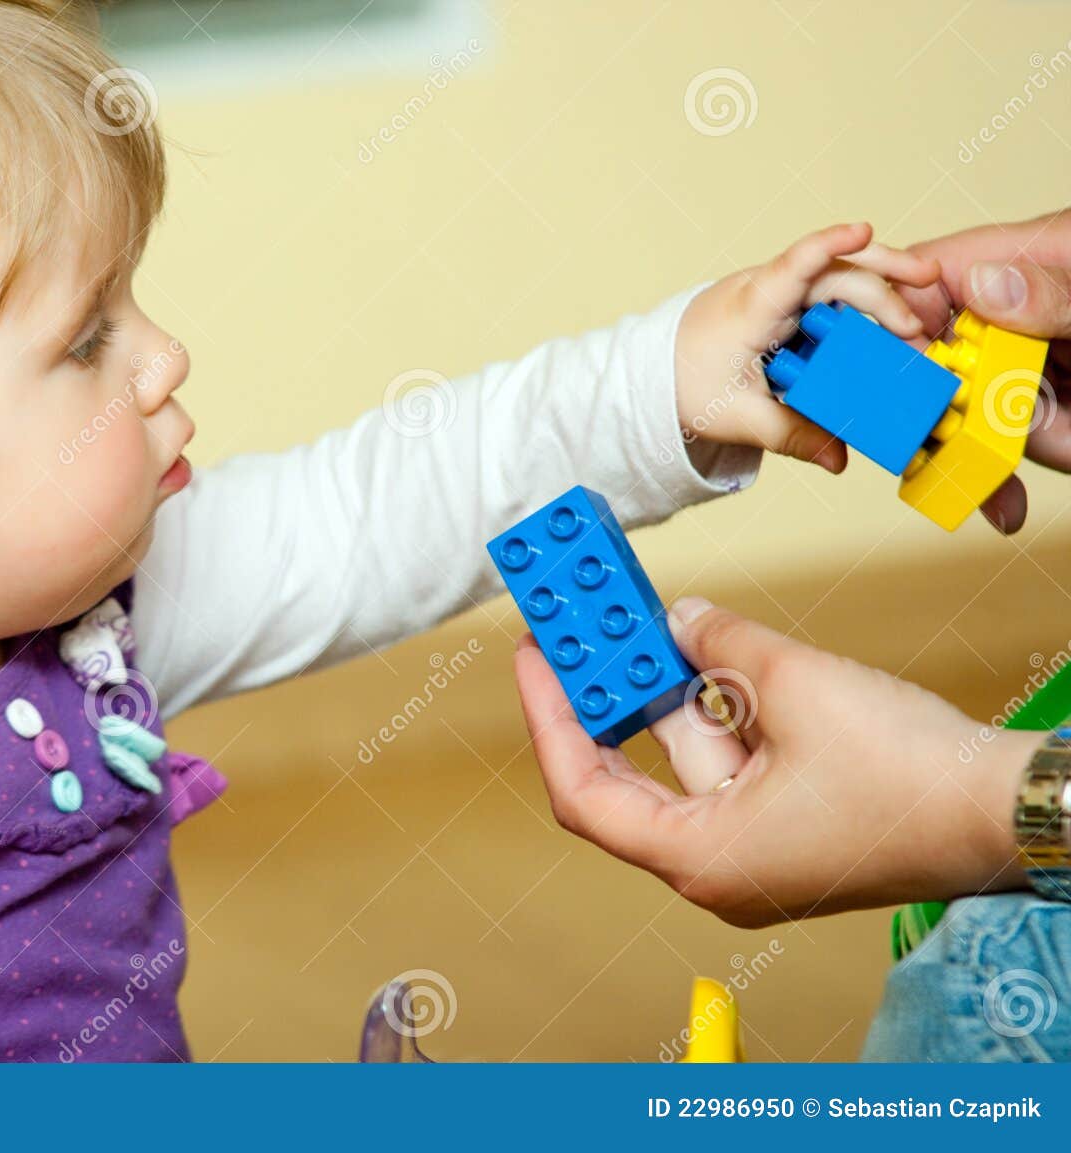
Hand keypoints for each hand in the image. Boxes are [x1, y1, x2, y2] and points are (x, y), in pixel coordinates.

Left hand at [513, 597, 1033, 927]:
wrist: (1008, 811)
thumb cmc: (912, 776)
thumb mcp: (796, 686)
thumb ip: (720, 645)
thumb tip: (679, 619)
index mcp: (700, 858)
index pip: (583, 792)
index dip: (548, 720)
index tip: (531, 658)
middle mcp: (717, 866)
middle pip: (632, 774)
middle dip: (606, 696)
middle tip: (577, 632)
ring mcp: (756, 849)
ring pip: (688, 760)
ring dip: (667, 690)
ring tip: (637, 618)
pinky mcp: (790, 825)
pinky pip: (734, 764)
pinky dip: (718, 709)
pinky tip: (704, 650)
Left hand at [675, 222, 940, 473]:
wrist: (656, 375)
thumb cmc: (688, 383)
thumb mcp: (739, 417)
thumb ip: (792, 436)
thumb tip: (839, 460)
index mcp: (751, 307)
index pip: (793, 266)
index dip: (828, 244)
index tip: (864, 230)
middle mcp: (769, 291)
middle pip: (836, 272)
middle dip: (886, 286)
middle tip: (925, 312)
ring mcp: (780, 296)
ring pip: (840, 281)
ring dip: (882, 298)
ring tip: (919, 326)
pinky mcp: (788, 307)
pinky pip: (832, 300)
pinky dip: (863, 314)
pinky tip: (892, 334)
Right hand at [901, 211, 1070, 532]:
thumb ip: (1060, 290)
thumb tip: (985, 284)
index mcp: (1035, 260)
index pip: (930, 273)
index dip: (885, 310)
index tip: (873, 355)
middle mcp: (1022, 317)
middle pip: (927, 353)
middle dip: (914, 403)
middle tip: (912, 439)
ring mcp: (1032, 372)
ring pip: (954, 412)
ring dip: (953, 456)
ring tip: (976, 486)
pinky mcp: (1047, 422)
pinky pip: (993, 451)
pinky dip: (988, 484)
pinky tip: (998, 507)